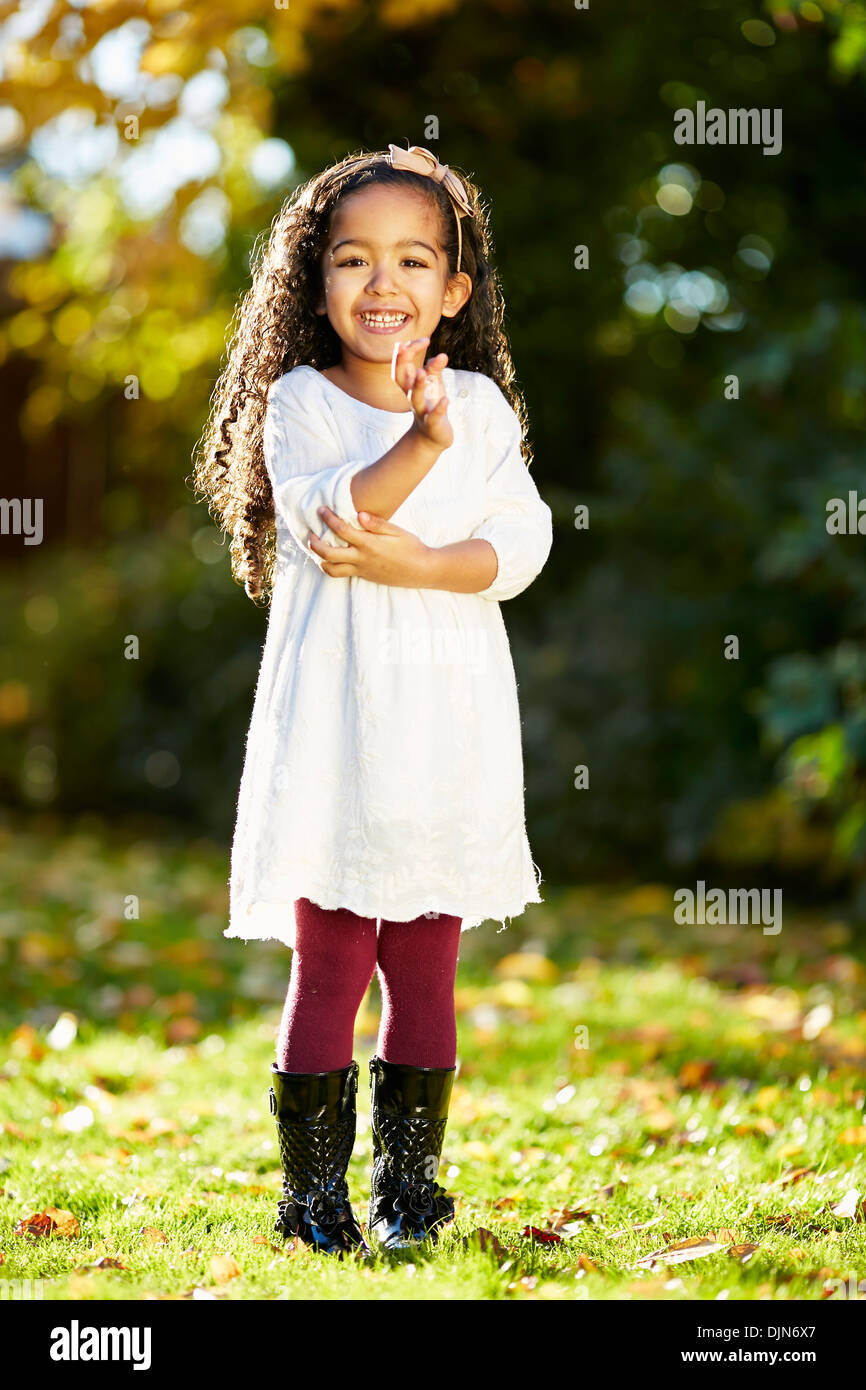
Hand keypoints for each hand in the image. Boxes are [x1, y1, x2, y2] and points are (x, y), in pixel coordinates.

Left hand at [308, 506, 433, 586]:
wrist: (422, 570)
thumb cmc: (411, 548)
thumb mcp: (397, 531)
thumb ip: (377, 523)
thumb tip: (359, 514)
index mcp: (369, 544)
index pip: (341, 530)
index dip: (328, 518)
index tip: (321, 510)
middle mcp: (362, 559)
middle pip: (328, 553)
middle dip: (314, 542)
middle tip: (310, 532)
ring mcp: (361, 570)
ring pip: (330, 569)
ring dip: (318, 558)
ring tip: (315, 547)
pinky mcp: (363, 576)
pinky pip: (340, 574)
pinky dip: (330, 566)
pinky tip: (329, 557)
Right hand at [391, 337, 451, 450]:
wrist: (433, 436)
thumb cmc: (432, 405)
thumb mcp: (434, 385)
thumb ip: (435, 369)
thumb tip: (441, 355)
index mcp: (410, 385)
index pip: (402, 364)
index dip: (408, 350)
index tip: (424, 339)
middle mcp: (411, 396)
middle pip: (400, 378)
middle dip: (401, 362)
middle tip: (405, 347)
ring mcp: (421, 411)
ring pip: (414, 398)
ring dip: (417, 385)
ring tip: (422, 372)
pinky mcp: (432, 424)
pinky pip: (433, 416)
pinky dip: (439, 409)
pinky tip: (446, 400)